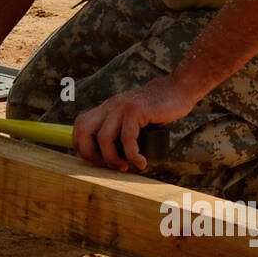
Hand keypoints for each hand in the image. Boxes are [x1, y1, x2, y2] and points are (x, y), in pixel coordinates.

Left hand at [72, 74, 196, 171]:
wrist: (177, 90)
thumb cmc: (157, 110)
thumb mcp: (131, 117)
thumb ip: (121, 127)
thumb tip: (111, 155)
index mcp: (105, 108)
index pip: (80, 126)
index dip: (83, 147)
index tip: (98, 160)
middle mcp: (109, 106)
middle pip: (84, 130)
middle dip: (91, 154)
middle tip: (108, 164)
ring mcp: (122, 107)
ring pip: (104, 138)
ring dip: (112, 158)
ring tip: (125, 166)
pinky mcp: (136, 110)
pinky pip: (127, 139)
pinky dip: (132, 155)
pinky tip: (141, 163)